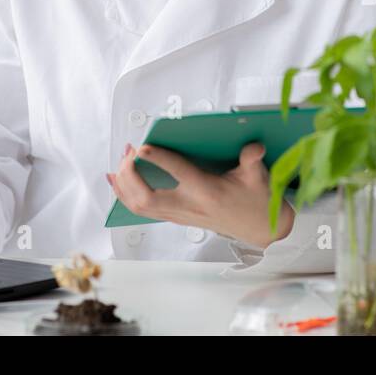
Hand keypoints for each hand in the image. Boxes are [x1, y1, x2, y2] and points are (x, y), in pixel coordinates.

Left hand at [107, 141, 293, 248]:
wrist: (258, 228)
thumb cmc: (256, 201)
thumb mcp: (258, 177)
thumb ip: (252, 159)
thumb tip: (254, 146)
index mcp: (207, 192)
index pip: (179, 174)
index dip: (159, 160)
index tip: (143, 147)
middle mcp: (188, 206)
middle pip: (146, 198)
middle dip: (130, 174)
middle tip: (130, 151)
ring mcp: (179, 215)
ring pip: (138, 206)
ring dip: (124, 184)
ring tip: (122, 159)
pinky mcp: (175, 217)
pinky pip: (141, 209)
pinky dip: (124, 194)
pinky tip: (117, 178)